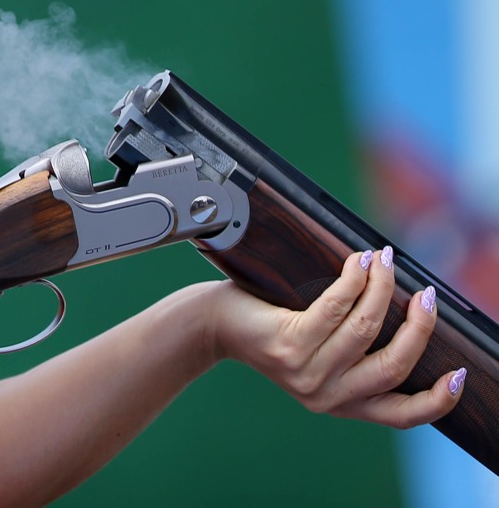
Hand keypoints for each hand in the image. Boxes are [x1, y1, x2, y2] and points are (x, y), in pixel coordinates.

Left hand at [206, 248, 465, 427]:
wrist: (214, 325)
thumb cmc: (271, 329)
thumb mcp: (317, 354)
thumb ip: (355, 352)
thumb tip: (408, 316)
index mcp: (341, 403)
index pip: (400, 416)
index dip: (438, 399)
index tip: (460, 374)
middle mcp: (326, 395)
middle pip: (393, 365)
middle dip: (418, 327)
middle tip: (426, 296)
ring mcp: (306, 372)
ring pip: (366, 329)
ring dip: (383, 289)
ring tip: (386, 261)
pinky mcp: (288, 344)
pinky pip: (335, 307)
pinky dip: (354, 279)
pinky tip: (359, 261)